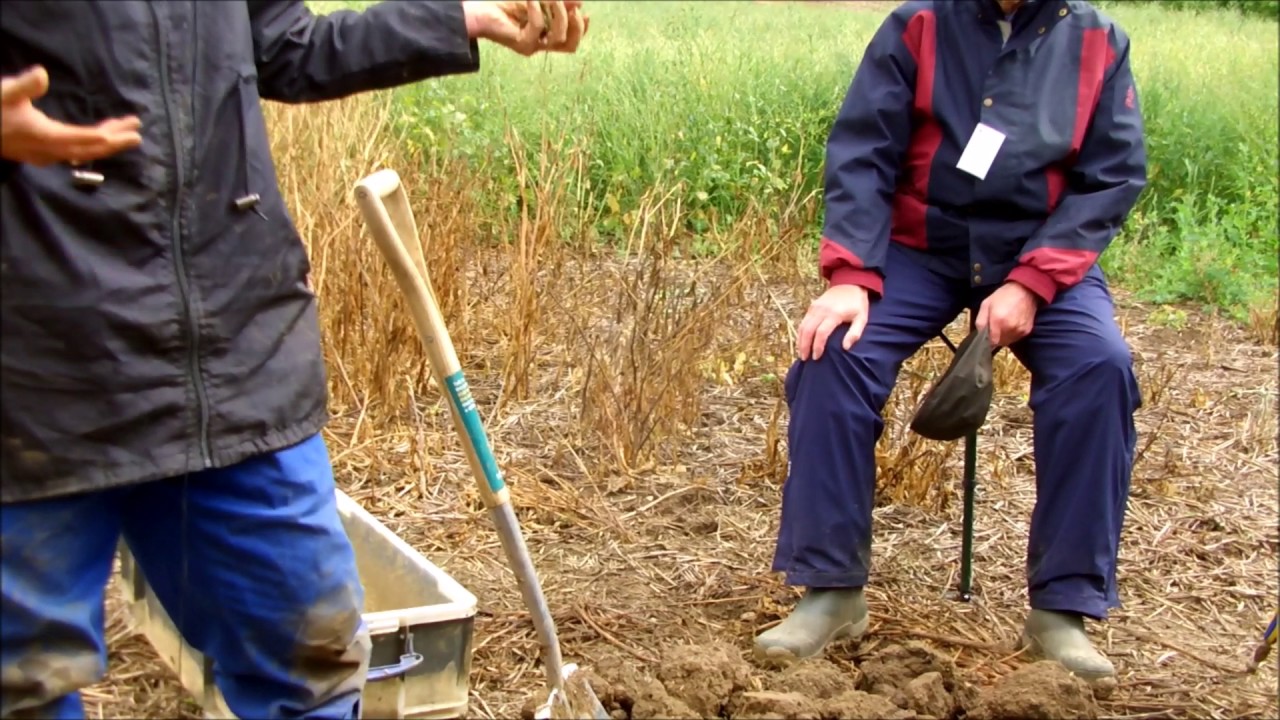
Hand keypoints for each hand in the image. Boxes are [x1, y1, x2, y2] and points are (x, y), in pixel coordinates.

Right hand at [1, 65, 141, 165]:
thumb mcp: (4, 93)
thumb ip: (23, 86)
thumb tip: (42, 74)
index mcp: (45, 136)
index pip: (85, 139)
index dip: (110, 137)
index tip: (132, 132)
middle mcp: (49, 150)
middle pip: (90, 149)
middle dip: (115, 141)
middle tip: (137, 132)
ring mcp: (44, 154)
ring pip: (82, 151)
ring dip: (104, 142)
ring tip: (123, 131)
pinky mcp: (39, 153)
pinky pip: (72, 153)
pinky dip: (89, 146)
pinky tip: (95, 143)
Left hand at [463, 1, 588, 55]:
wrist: (479, 10)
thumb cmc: (505, 5)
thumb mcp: (538, 1)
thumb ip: (558, 3)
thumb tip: (579, 2)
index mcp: (545, 35)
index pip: (571, 40)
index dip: (582, 29)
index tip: (585, 13)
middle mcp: (540, 44)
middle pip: (570, 46)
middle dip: (576, 26)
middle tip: (574, 9)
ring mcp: (531, 46)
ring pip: (557, 38)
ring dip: (560, 15)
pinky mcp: (521, 43)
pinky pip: (538, 27)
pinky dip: (537, 10)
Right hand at [796, 284, 869, 360]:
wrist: (850, 283)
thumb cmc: (857, 304)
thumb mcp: (862, 318)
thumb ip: (855, 333)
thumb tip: (845, 347)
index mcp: (834, 314)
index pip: (821, 333)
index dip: (817, 346)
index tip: (817, 357)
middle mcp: (822, 310)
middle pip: (808, 330)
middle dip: (805, 346)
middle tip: (805, 359)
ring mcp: (815, 307)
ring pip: (802, 326)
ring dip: (800, 341)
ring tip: (802, 353)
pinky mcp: (812, 306)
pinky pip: (803, 321)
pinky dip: (801, 333)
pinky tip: (802, 342)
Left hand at [975, 282, 1038, 346]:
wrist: (1024, 290)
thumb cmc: (1003, 296)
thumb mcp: (986, 304)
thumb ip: (980, 321)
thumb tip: (980, 334)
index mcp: (998, 321)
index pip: (992, 341)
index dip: (988, 340)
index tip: (987, 334)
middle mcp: (1010, 328)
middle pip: (1000, 342)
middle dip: (996, 337)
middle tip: (996, 325)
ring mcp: (1019, 330)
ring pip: (1008, 341)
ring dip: (1004, 336)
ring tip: (1004, 323)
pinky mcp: (1027, 330)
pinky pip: (1016, 338)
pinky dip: (1012, 334)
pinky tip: (1012, 323)